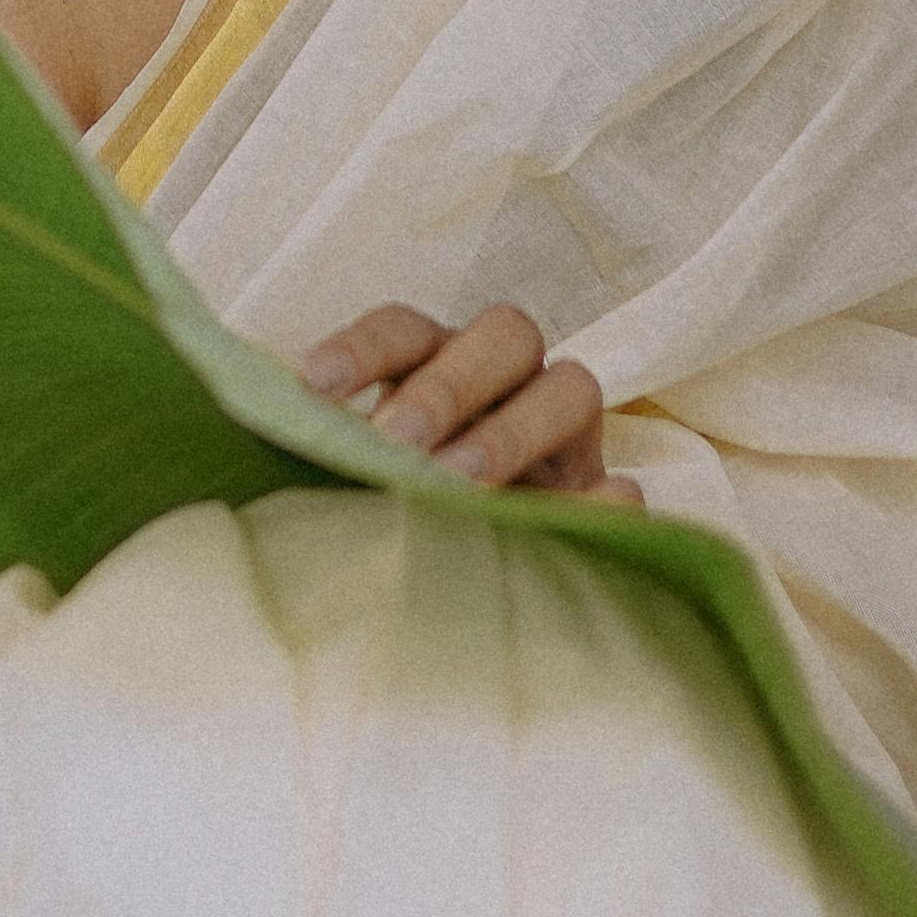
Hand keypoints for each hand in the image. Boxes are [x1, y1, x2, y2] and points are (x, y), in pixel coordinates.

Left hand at [297, 301, 613, 493]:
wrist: (487, 585)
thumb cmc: (403, 515)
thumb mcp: (366, 484)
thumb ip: (343, 456)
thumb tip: (294, 416)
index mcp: (441, 365)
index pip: (407, 332)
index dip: (364, 347)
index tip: (312, 384)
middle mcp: (512, 382)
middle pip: (503, 336)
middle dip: (448, 383)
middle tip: (396, 441)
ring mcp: (567, 434)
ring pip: (570, 386)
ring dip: (513, 430)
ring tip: (460, 483)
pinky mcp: (604, 497)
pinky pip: (622, 487)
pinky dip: (602, 502)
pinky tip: (562, 524)